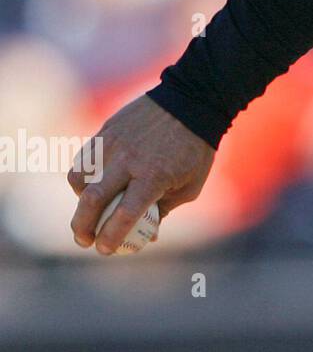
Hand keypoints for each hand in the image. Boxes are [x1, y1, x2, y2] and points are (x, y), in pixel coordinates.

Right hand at [67, 94, 214, 254]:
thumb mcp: (190, 185)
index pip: (124, 214)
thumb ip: (163, 210)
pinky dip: (83, 176)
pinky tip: (94, 183)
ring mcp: (114, 143)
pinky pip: (84, 159)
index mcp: (154, 176)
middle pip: (91, 199)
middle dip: (82, 226)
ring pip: (79, 178)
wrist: (193, 102)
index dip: (110, 237)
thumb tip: (147, 236)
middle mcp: (129, 160)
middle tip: (84, 240)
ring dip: (80, 200)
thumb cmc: (195, 149)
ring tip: (91, 208)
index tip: (104, 250)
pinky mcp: (106, 130)